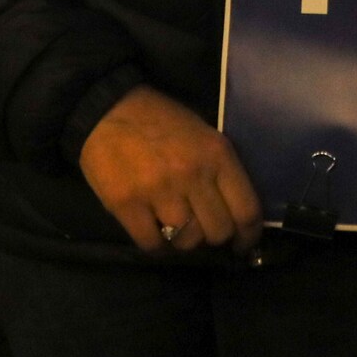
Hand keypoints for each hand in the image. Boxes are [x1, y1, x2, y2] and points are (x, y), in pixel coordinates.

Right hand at [78, 85, 263, 254]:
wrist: (108, 110)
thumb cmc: (161, 121)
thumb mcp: (204, 135)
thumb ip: (220, 171)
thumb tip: (233, 212)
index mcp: (217, 154)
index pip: (247, 210)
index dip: (248, 236)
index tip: (242, 244)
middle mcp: (192, 175)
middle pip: (218, 232)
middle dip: (214, 237)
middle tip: (203, 229)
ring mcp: (158, 191)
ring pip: (187, 241)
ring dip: (184, 240)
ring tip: (176, 227)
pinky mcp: (126, 205)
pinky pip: (152, 245)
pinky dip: (157, 245)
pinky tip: (155, 232)